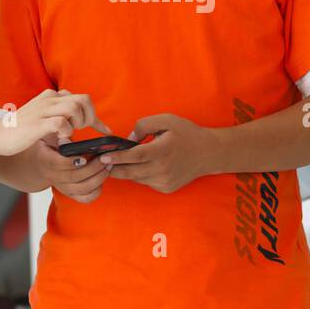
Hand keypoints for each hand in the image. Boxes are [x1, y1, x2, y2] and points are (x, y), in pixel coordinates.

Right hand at [0, 89, 108, 157]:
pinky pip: (61, 122)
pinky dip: (66, 131)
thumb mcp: (44, 120)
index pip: (82, 99)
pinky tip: (60, 139)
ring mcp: (43, 110)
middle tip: (82, 131)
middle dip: (89, 117)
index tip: (105, 131)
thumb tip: (80, 124)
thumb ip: (61, 118)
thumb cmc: (21, 131)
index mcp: (51, 97)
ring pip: (75, 107)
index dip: (96, 117)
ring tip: (69, 134)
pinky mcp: (37, 123)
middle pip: (83, 99)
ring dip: (78, 123)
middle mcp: (49, 99)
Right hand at [31, 134, 112, 203]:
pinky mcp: (71, 194)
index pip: (59, 164)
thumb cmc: (51, 145)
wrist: (41, 163)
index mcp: (47, 161)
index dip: (72, 162)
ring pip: (82, 189)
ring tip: (108, 166)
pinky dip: (97, 190)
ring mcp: (63, 188)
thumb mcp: (52, 137)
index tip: (84, 157)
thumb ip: (60, 136)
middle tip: (105, 158)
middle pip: (75, 177)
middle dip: (93, 167)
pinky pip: (86, 198)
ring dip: (99, 178)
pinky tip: (103, 177)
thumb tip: (68, 140)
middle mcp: (54, 177)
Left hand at [100, 113, 217, 193]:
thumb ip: (144, 125)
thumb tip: (129, 139)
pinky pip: (146, 182)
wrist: (207, 153)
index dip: (118, 157)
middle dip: (114, 168)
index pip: (135, 156)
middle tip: (102, 162)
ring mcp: (165, 181)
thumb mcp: (166, 120)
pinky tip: (145, 165)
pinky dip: (140, 174)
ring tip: (120, 161)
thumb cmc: (185, 133)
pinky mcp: (166, 188)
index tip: (103, 157)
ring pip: (137, 178)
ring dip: (127, 170)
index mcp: (163, 150)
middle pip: (131, 171)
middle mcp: (163, 169)